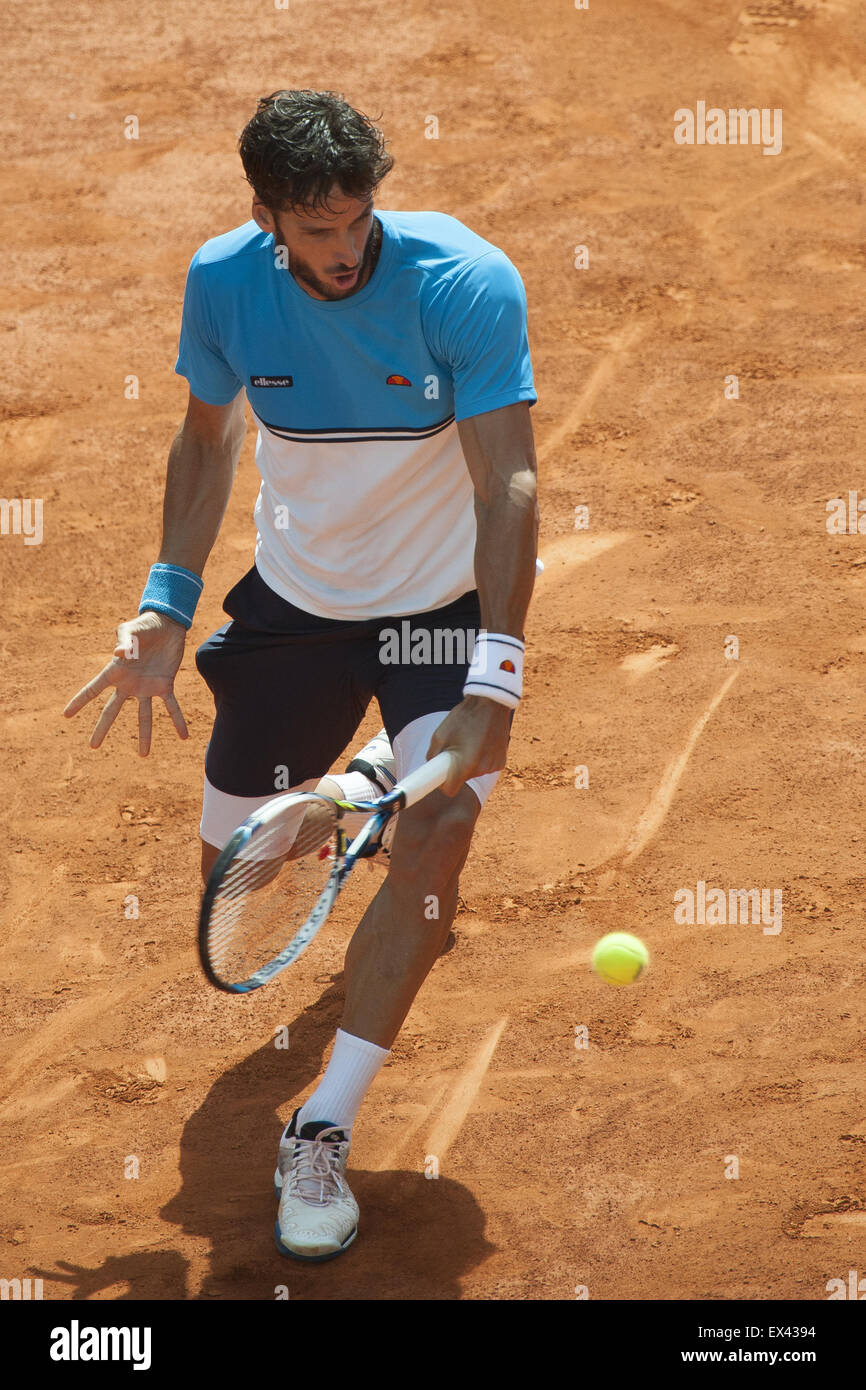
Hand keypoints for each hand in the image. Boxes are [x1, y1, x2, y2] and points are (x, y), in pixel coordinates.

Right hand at [63, 610, 188, 755]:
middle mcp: (128, 684)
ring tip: (143, 755)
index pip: (93, 690)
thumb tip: (120, 652)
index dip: (79, 701)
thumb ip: (125, 640)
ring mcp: (146, 687)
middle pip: (112, 711)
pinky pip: (171, 707)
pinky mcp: (165, 685)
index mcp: (115, 671)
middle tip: (93, 746)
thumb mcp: (129, 629)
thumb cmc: (143, 625)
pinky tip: (184, 736)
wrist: (166, 624)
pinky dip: (177, 720)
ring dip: (145, 736)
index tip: (65, 715)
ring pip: (144, 717)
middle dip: (102, 728)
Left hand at [426, 696, 511, 795]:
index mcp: (466, 764)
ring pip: (475, 772)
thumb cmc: (464, 717)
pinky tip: (481, 743)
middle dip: (457, 769)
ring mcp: (493, 765)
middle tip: (455, 751)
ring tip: (469, 742)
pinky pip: (486, 766)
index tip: (441, 775)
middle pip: (463, 779)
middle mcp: (482, 769)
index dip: (443, 784)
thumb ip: (432, 754)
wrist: (490, 703)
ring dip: (470, 763)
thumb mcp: (440, 734)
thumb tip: (430, 765)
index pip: (450, 790)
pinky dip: (482, 759)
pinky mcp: (501, 761)